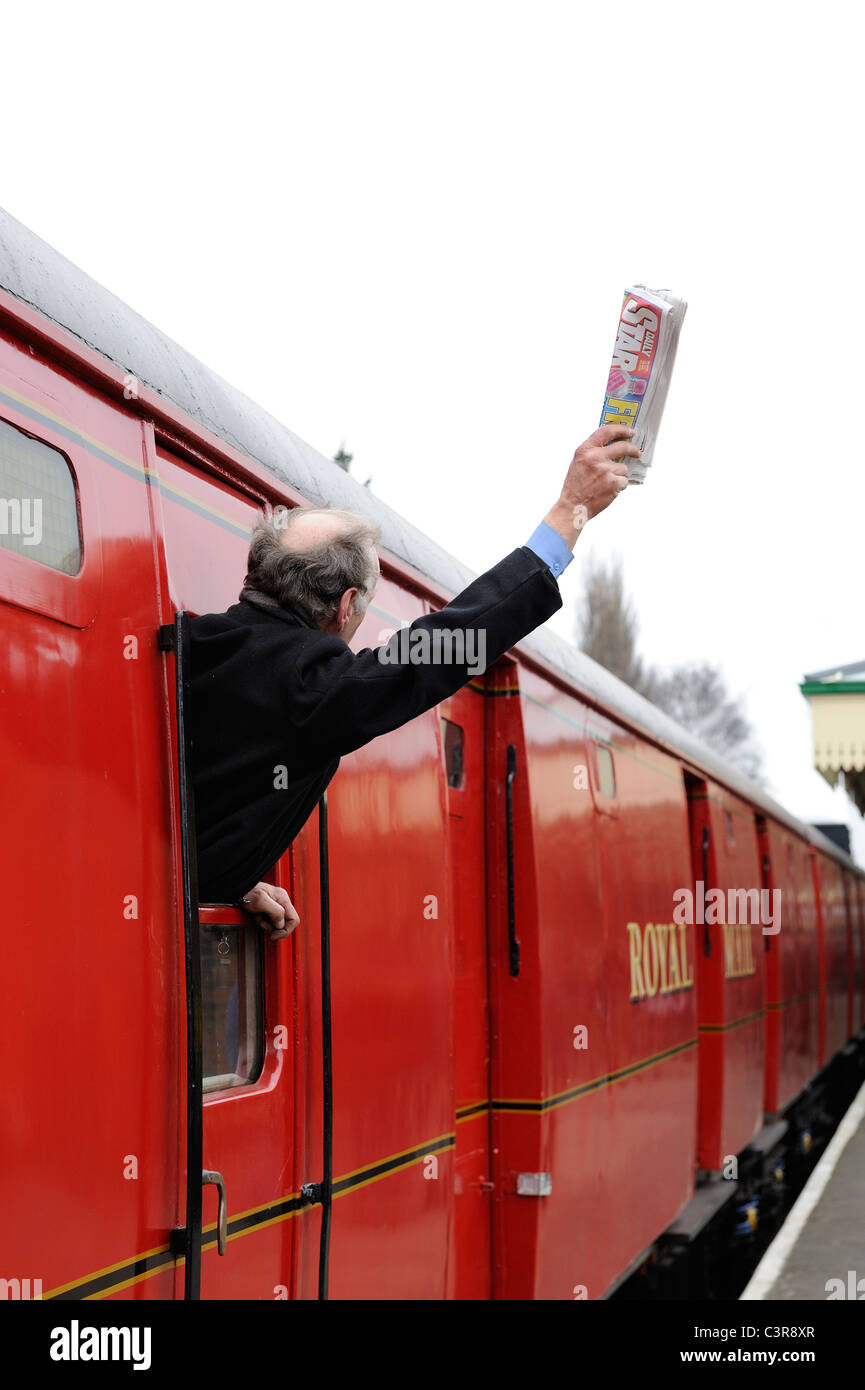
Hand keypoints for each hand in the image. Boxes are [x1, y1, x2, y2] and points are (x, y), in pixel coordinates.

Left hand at [238, 882, 299, 940]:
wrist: (238, 889)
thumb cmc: (247, 891)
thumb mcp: (262, 901)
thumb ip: (276, 912)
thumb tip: (281, 924)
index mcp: (283, 899)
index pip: (294, 919)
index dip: (285, 930)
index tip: (274, 934)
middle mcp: (281, 902)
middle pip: (286, 923)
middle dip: (274, 928)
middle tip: (263, 925)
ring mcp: (275, 906)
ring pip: (277, 924)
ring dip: (267, 925)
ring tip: (258, 918)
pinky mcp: (268, 910)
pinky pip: (270, 922)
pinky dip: (263, 923)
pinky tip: (257, 917)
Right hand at [544, 425, 640, 545]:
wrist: (573, 506)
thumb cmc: (576, 486)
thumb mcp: (579, 462)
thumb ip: (593, 451)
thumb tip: (613, 444)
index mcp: (585, 450)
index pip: (606, 431)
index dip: (621, 429)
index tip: (630, 431)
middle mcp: (595, 458)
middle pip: (623, 446)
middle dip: (633, 449)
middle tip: (637, 452)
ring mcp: (605, 470)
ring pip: (624, 468)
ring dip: (619, 475)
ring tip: (605, 483)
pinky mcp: (613, 482)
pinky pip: (624, 481)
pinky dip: (619, 486)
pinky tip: (607, 490)